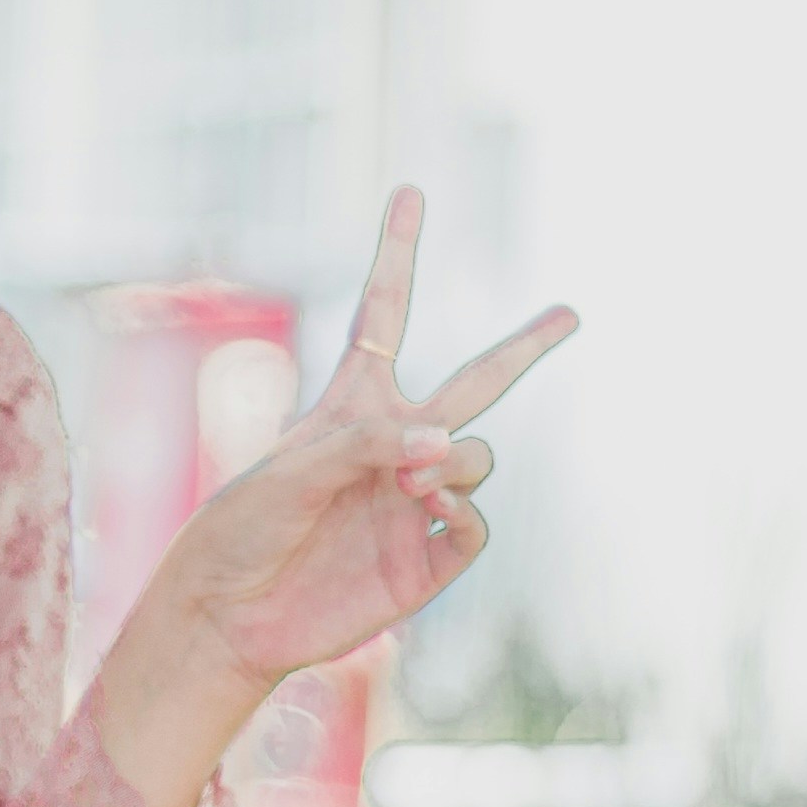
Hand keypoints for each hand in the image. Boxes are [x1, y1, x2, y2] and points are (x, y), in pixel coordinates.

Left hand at [85, 188, 575, 806]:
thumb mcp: (287, 471)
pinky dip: (462, 509)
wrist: (234, 613)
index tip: (409, 192)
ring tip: (414, 477)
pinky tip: (431, 508)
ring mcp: (418, 498)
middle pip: (476, 381)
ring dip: (457, 457)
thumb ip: (365, 444)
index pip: (384, 313)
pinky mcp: (431, 555)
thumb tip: (449, 445)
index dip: (397, 253)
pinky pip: (475, 520)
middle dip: (526, 346)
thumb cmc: (242, 529)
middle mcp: (393, 444)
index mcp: (350, 403)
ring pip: (478, 454)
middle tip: (572, 310)